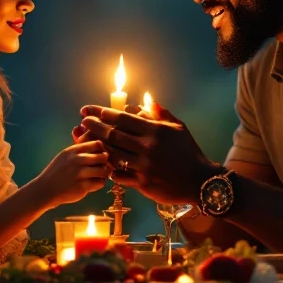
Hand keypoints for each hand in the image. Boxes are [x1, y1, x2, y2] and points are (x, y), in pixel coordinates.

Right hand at [37, 140, 109, 205]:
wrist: (45, 189)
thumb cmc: (57, 172)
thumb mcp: (65, 156)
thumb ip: (79, 151)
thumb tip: (100, 147)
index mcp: (73, 150)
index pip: (97, 144)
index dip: (102, 150)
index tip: (100, 155)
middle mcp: (77, 160)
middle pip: (103, 156)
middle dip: (105, 162)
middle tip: (102, 167)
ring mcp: (80, 173)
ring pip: (103, 170)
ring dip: (104, 174)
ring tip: (99, 176)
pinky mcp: (82, 186)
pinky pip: (100, 183)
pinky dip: (99, 183)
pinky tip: (93, 184)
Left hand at [78, 102, 218, 203]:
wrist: (199, 181)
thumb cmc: (188, 151)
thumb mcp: (178, 127)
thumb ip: (160, 113)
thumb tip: (145, 99)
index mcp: (155, 131)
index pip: (123, 118)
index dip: (104, 113)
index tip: (91, 110)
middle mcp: (147, 147)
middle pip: (113, 135)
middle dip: (94, 127)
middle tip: (83, 122)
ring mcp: (144, 166)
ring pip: (113, 156)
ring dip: (98, 148)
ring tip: (86, 142)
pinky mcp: (143, 183)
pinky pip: (120, 175)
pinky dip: (110, 169)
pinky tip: (103, 164)